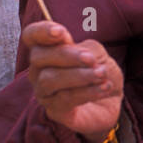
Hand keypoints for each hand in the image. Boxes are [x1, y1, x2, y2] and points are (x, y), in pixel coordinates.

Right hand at [23, 21, 122, 142]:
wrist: (111, 101)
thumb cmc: (99, 72)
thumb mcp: (98, 55)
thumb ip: (88, 49)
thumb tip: (82, 54)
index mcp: (47, 50)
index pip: (31, 35)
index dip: (41, 31)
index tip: (61, 32)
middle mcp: (39, 71)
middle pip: (39, 57)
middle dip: (66, 55)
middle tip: (91, 59)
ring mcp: (44, 92)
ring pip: (49, 79)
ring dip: (79, 75)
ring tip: (101, 75)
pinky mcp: (55, 111)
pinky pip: (65, 99)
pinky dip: (87, 91)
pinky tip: (104, 87)